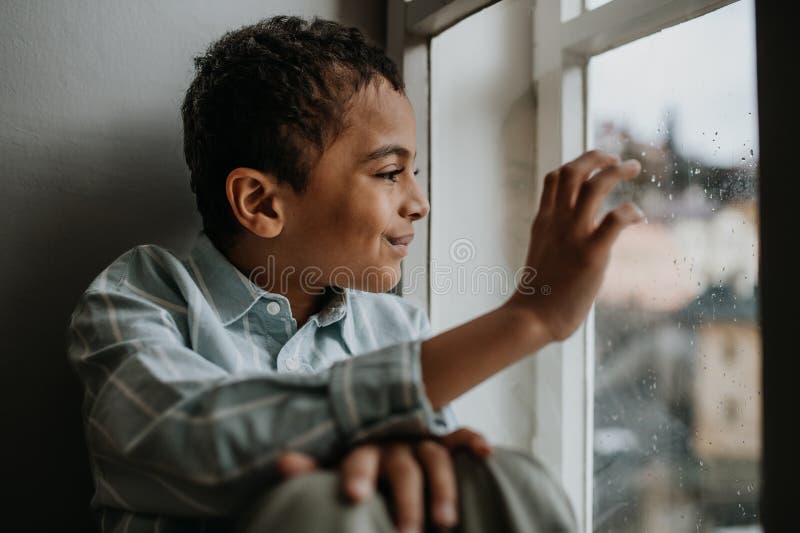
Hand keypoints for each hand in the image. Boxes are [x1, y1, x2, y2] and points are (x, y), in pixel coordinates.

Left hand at [276, 427, 491, 531]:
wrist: (379, 447)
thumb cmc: (356, 470)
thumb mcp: (332, 469)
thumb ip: (312, 469)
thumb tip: (282, 462)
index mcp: (363, 450)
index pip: (360, 458)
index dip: (358, 474)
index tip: (354, 496)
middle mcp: (393, 444)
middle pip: (402, 468)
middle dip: (406, 501)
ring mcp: (420, 444)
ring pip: (435, 458)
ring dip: (443, 487)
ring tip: (445, 523)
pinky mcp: (444, 445)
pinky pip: (460, 438)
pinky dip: (472, 441)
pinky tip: (485, 453)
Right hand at [506, 149, 643, 341]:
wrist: (532, 318)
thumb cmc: (538, 294)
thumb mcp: (541, 254)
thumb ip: (554, 238)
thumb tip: (568, 240)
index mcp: (544, 221)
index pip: (555, 178)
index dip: (576, 164)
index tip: (594, 166)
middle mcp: (558, 221)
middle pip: (573, 171)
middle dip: (596, 157)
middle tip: (615, 159)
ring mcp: (574, 235)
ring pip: (595, 185)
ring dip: (617, 171)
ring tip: (633, 168)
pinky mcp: (592, 253)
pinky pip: (616, 219)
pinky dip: (630, 210)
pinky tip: (639, 216)